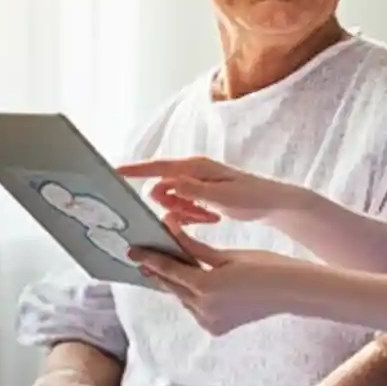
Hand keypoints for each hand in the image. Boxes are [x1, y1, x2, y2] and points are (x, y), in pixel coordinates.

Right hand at [117, 156, 315, 226]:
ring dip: (186, 213)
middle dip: (173, 205)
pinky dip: (192, 216)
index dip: (135, 170)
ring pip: (173, 201)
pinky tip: (211, 218)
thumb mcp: (220, 197)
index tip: (114, 172)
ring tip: (210, 217)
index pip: (157, 167)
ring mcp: (195, 183)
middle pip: (162, 189)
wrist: (272, 203)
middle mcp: (192, 172)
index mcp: (194, 167)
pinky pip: (183, 208)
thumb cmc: (250, 197)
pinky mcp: (200, 195)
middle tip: (200, 215)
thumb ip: (192, 191)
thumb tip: (165, 185)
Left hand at [128, 219, 313, 335]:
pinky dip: (190, 294)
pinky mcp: (216, 329)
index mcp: (206, 287)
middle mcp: (204, 309)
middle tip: (143, 254)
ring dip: (174, 282)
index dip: (149, 258)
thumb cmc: (265, 267)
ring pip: (183, 298)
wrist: (293, 293)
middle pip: (172, 286)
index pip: (169, 270)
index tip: (132, 249)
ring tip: (164, 264)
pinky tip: (188, 280)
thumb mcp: (227, 255)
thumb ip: (194, 247)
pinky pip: (195, 308)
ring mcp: (210, 322)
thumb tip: (170, 231)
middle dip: (158, 270)